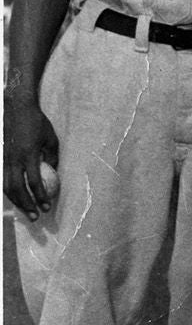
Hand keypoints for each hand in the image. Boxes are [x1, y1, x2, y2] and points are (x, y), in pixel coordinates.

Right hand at [3, 99, 59, 220]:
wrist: (16, 108)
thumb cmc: (38, 123)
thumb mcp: (51, 140)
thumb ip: (52, 158)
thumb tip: (53, 174)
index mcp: (28, 155)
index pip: (33, 182)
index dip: (40, 196)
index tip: (47, 207)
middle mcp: (14, 159)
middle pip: (17, 188)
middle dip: (26, 204)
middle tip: (35, 216)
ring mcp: (4, 159)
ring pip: (7, 186)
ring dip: (16, 201)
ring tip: (26, 211)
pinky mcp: (0, 158)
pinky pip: (3, 178)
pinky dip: (9, 190)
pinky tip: (17, 198)